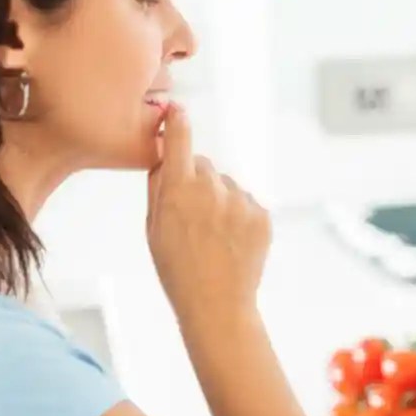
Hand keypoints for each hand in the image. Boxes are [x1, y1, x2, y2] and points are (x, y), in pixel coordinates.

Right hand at [147, 104, 271, 329]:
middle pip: (202, 165)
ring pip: (226, 186)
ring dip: (219, 201)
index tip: (177, 110)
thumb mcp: (153, 228)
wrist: (217, 304)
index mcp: (178, 190)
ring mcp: (240, 201)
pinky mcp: (262, 214)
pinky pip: (246, 203)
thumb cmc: (178, 271)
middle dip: (195, 180)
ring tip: (213, 237)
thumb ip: (158, 188)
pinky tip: (230, 242)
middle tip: (191, 217)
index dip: (177, 121)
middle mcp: (211, 189)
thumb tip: (165, 158)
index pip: (179, 139)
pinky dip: (239, 216)